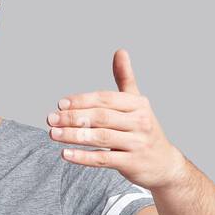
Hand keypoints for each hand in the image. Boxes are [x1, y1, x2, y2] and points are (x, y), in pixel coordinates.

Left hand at [47, 49, 186, 190]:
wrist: (164, 163)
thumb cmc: (144, 130)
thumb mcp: (137, 103)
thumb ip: (125, 79)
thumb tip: (120, 51)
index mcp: (138, 104)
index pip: (106, 99)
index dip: (82, 100)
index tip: (60, 103)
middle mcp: (140, 122)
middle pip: (101, 117)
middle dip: (73, 117)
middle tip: (51, 119)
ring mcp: (137, 143)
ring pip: (100, 138)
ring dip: (74, 136)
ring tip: (53, 134)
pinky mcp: (131, 163)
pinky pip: (103, 159)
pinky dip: (83, 157)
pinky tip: (66, 154)